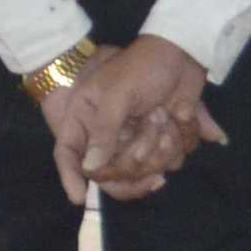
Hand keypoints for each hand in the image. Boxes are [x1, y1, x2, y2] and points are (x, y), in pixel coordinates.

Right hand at [46, 40, 223, 201]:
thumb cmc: (140, 67)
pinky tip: (180, 117)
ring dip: (163, 144)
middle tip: (151, 127)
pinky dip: (181, 140)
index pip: (68, 154)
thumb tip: (90, 167)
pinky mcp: (163, 143)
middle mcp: (109, 136)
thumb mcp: (116, 93)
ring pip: (147, 170)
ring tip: (166, 114)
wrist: (182, 54)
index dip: (69, 176)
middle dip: (137, 156)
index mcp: (88, 118)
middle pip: (113, 173)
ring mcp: (137, 141)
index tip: (77, 197)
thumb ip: (103, 130)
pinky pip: (172, 162)